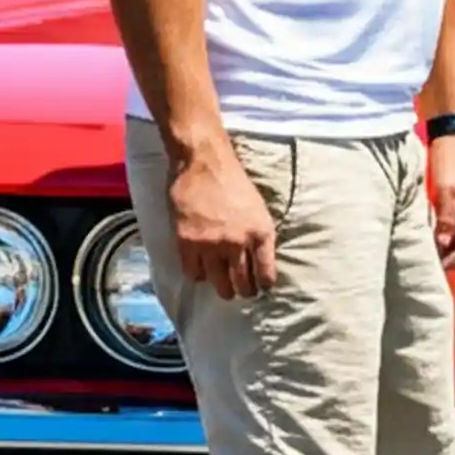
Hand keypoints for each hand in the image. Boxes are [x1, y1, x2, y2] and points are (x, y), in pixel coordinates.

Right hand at [166, 139, 276, 299]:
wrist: (203, 163)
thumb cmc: (233, 182)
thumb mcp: (258, 208)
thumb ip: (259, 236)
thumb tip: (259, 262)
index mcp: (261, 232)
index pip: (266, 273)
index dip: (264, 285)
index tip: (262, 288)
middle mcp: (238, 242)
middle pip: (243, 284)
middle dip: (244, 291)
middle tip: (242, 292)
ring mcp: (211, 244)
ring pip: (219, 284)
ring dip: (223, 289)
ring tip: (224, 288)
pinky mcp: (187, 242)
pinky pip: (194, 273)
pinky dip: (199, 275)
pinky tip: (203, 270)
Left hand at [430, 135, 454, 269]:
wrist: (452, 132)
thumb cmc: (452, 158)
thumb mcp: (448, 189)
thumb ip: (447, 218)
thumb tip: (443, 245)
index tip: (439, 267)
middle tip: (434, 267)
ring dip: (450, 247)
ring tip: (432, 256)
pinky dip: (447, 235)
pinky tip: (433, 239)